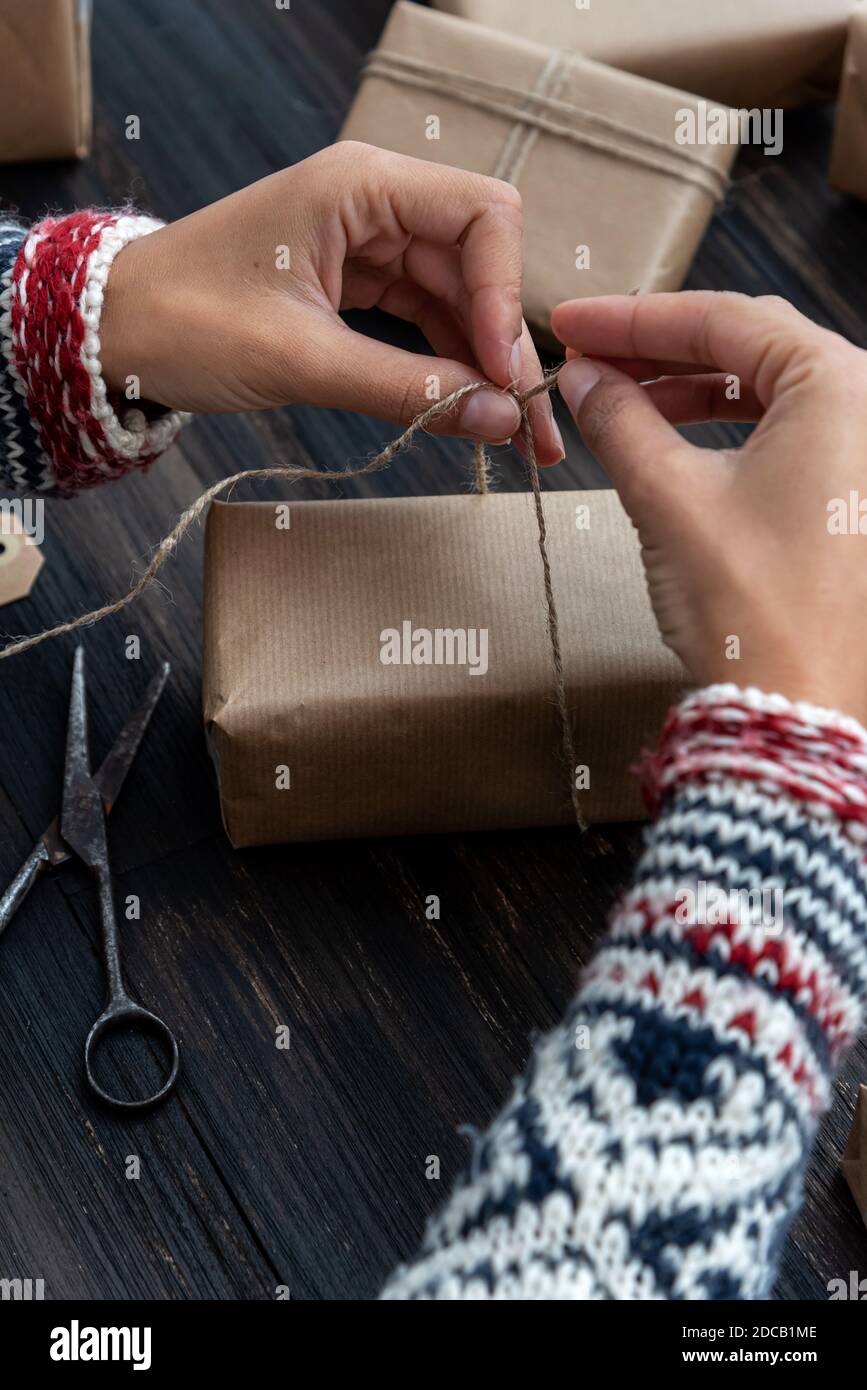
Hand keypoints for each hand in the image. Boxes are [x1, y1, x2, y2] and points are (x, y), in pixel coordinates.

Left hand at [99, 142, 563, 464]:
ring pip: (457, 297)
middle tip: (530, 426)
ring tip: (512, 434)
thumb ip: (408, 389)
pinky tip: (469, 408)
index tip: (506, 374)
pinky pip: (424, 318)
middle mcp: (375, 202)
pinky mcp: (357, 281)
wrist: (116, 332)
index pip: (483, 217)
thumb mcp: (302, 360)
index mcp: (362, 186)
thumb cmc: (186, 321)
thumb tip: (501, 419)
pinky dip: (448, 363)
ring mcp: (368, 241)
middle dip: (507, 341)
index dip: (508, 295)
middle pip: (479, 263)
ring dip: (485, 362)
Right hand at [553, 292, 866, 724]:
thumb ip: (620, 420)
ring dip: (690, 388)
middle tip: (589, 354)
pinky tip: (670, 438)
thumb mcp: (668, 498)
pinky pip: (787, 431)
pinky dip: (725, 427)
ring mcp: (865, 450)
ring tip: (618, 398)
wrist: (798, 710)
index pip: (723, 320)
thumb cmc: (752, 609)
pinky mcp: (855, 491)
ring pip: (768, 388)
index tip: (572, 323)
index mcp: (839, 384)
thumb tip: (583, 378)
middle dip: (661, 348)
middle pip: (750, 345)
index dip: (632, 319)